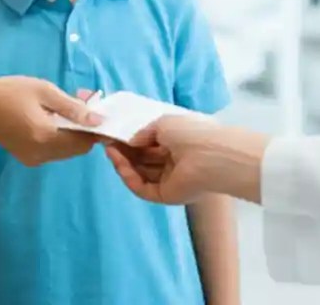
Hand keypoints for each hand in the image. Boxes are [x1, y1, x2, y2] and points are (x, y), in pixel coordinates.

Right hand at [0, 76, 102, 165]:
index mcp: (46, 138)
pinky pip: (54, 150)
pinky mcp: (27, 157)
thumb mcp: (44, 91)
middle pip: (78, 148)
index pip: (85, 142)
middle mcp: (42, 154)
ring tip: (70, 106)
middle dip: (86, 129)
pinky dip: (61, 136)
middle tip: (84, 103)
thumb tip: (98, 120)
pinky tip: (55, 117)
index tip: (101, 111)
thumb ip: (73, 107)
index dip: (97, 129)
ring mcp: (34, 158)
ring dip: (74, 132)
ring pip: (67, 150)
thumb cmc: (9, 93)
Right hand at [104, 116, 269, 204]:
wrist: (211, 156)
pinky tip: (119, 163)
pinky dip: (129, 176)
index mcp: (180, 144)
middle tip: (108, 142)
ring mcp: (170, 181)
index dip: (134, 141)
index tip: (116, 134)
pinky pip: (142, 188)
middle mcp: (175, 163)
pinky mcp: (165, 196)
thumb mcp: (164, 123)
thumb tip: (132, 141)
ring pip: (141, 174)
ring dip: (124, 163)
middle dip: (126, 152)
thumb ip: (145, 132)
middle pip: (144, 160)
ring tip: (110, 150)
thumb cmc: (192, 133)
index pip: (152, 145)